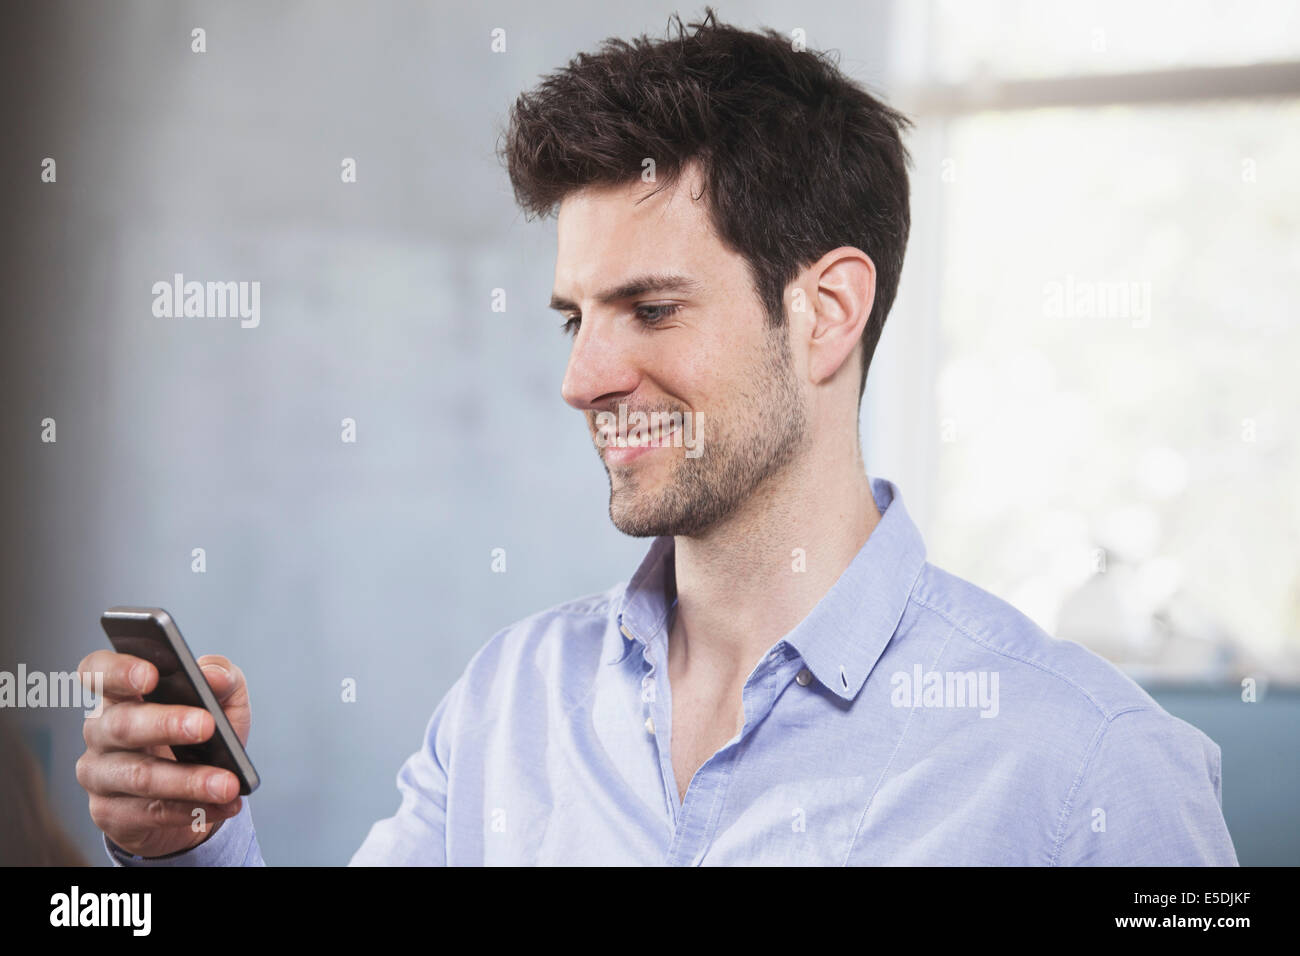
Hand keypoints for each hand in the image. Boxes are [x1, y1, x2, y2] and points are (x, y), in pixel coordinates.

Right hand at [76, 650, 250, 857]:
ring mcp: (99, 774)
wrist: (195, 799)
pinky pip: (151, 812)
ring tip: (228, 784)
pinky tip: (223, 806)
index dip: (117, 671)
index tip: (150, 675)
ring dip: (188, 780)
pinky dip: (192, 809)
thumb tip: (214, 677)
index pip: (98, 671)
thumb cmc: (203, 738)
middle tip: (206, 726)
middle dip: (166, 724)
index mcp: (121, 694)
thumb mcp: (223, 702)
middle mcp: (100, 731)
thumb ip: (222, 678)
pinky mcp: (108, 814)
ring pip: (139, 776)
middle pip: (122, 724)